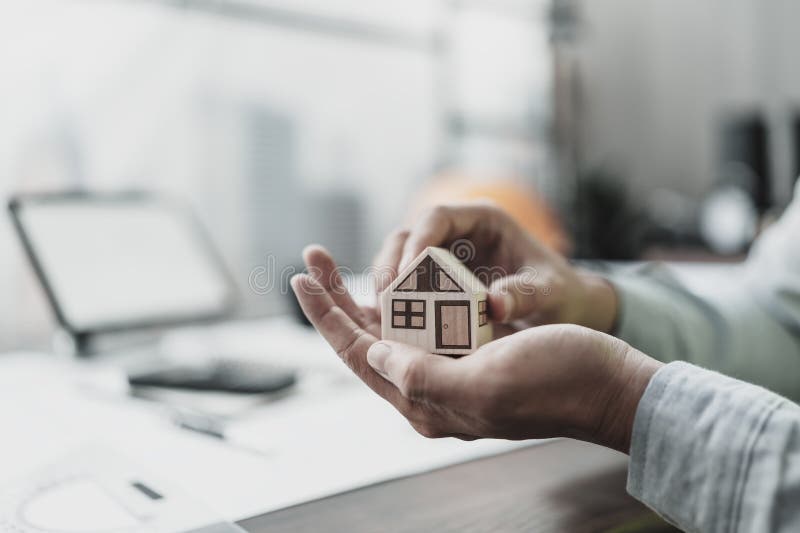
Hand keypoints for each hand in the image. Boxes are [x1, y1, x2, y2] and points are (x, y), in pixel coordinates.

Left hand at [292, 246, 661, 452]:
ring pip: (392, 330)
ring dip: (364, 295)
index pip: (360, 355)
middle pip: (368, 340)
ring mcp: (453, 371)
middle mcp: (433, 389)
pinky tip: (392, 278)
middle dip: (336, 298)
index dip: (327, 317)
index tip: (301, 279)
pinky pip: (423, 324)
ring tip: (338, 264)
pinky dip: (403, 299)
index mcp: (428, 402)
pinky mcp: (473, 353)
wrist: (610, 385)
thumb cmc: (559, 383)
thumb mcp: (488, 383)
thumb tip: (375, 352)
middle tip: (311, 258)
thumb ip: (422, 375)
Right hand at [373, 202, 618, 332]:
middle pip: (408, 237)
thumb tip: (496, 305)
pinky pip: (404, 287)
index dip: (418, 240)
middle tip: (384, 298)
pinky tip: (388, 325)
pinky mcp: (435, 283)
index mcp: (484, 221)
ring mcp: (443, 258)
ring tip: (382, 314)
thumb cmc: (559, 293)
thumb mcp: (550, 292)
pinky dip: (394, 302)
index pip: (438, 217)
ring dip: (386, 284)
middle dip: (391, 264)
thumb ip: (525, 294)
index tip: (407, 271)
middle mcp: (457, 234)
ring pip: (398, 260)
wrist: (561, 311)